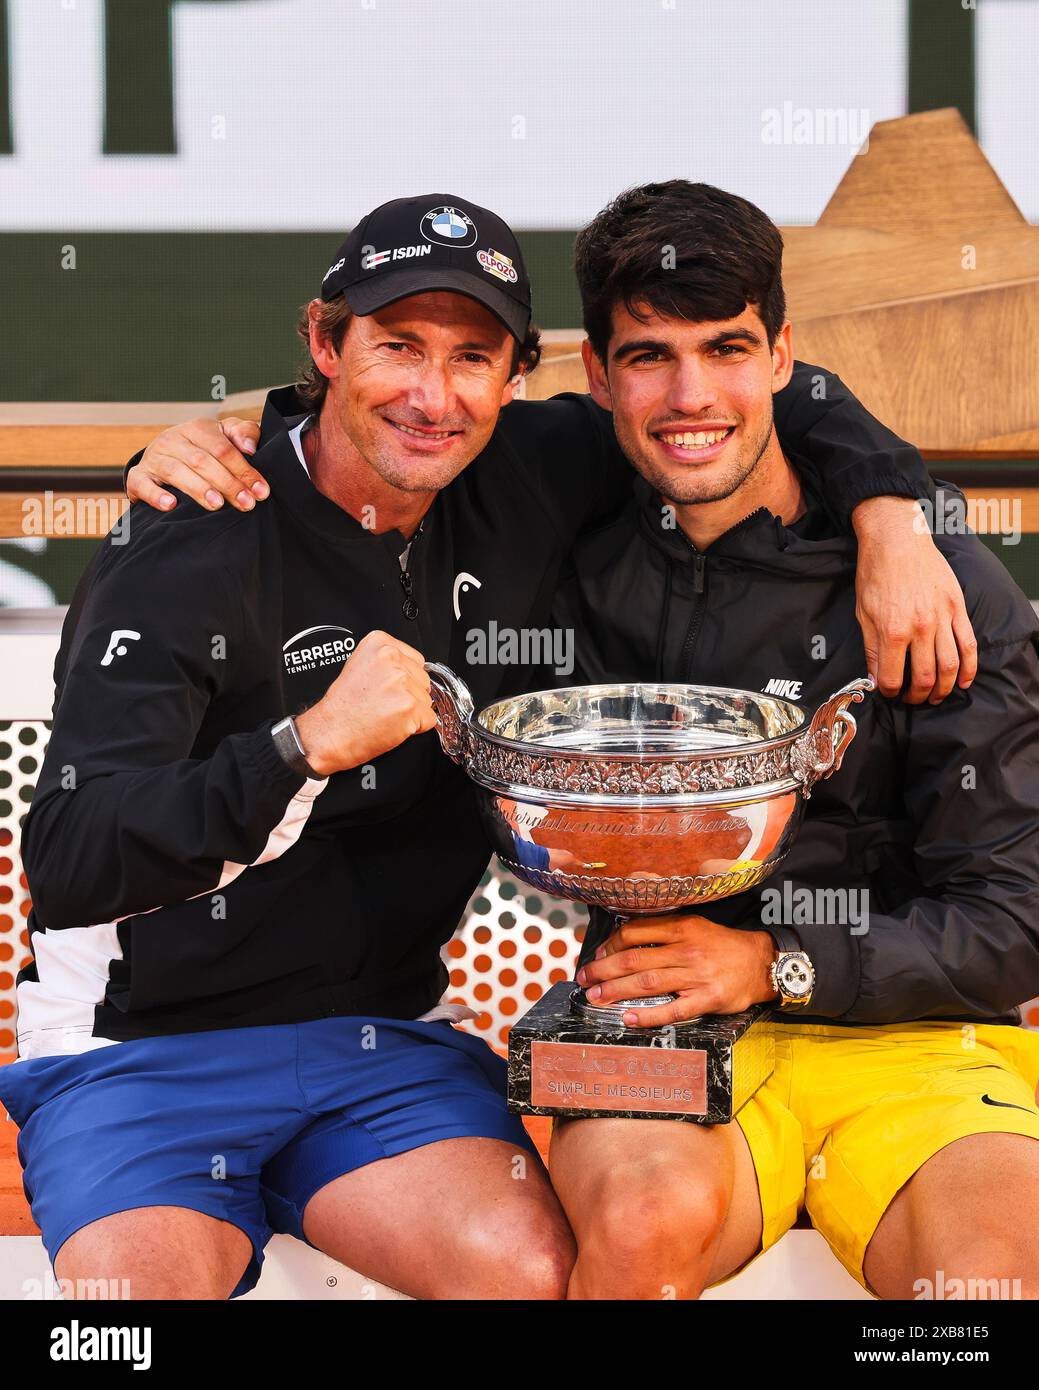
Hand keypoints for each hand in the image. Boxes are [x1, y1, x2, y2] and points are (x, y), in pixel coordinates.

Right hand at [126, 416, 266, 512]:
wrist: (165, 454)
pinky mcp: (138, 476)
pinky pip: (142, 484)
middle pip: (202, 461)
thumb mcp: (226, 435)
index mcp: (198, 428)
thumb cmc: (205, 447)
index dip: (244, 470)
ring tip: (216, 504)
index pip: (223, 449)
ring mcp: (154, 457)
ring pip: (176, 471)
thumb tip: (250, 447)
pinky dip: (155, 494)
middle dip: (227, 483)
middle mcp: (173, 439)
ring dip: (198, 489)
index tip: (261, 491)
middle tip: (245, 503)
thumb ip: (244, 434)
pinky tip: (170, 505)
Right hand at [294, 631, 435, 775]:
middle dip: (409, 695)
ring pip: (427, 700)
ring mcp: (401, 682)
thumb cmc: (341, 707)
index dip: (404, 680)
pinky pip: (430, 719)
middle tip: (383, 704)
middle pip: (423, 680)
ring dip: (411, 712)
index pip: (416, 660)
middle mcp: (391, 658)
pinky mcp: (409, 706)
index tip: (388, 689)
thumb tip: (412, 670)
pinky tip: (392, 725)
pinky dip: (415, 728)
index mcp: (379, 643)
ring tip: (384, 714)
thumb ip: (387, 663)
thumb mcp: (359, 666)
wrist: (329, 733)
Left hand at [574, 913, 776, 1027]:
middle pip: (635, 960)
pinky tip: (628, 1018)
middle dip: (603, 971)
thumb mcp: (695, 925)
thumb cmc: (723, 945)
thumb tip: (625, 940)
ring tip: (595, 997)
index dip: (610, 945)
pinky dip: (648, 1015)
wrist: (762, 963)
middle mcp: (687, 950)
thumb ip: (665, 930)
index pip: (635, 933)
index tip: (597, 956)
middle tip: (585, 980)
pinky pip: (672, 1010)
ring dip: (616, 991)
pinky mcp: (707, 999)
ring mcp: (697, 976)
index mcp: (682, 927)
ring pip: (647, 984)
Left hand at [852, 496, 977, 703]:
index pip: (892, 678)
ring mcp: (942, 618)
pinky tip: (963, 681)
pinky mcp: (957, 608)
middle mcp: (920, 628)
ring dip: (943, 688)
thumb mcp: (863, 613)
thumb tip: (876, 678)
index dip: (890, 692)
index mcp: (892, 631)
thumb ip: (872, 649)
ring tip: (936, 696)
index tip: (889, 693)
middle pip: (925, 678)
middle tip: (913, 699)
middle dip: (918, 696)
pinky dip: (969, 667)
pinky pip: (968, 644)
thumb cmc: (876, 574)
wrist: (897, 540)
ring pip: (950, 666)